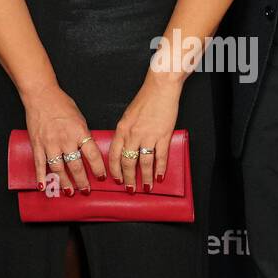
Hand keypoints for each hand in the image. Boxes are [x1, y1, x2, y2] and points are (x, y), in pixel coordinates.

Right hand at [21, 82, 106, 194]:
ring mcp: (50, 143)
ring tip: (69, 192)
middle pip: (75, 165)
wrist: (41, 95)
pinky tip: (43, 187)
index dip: (98, 168)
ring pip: (58, 168)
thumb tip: (89, 152)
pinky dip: (41, 176)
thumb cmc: (62, 104)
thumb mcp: (80, 118)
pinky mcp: (37, 144)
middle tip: (86, 190)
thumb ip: (84, 135)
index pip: (92, 154)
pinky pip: (40, 164)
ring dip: (64, 182)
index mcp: (79, 132)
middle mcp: (65, 139)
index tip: (102, 177)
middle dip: (82, 180)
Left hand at [109, 76, 180, 192]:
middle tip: (131, 189)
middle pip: (128, 162)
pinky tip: (159, 176)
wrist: (160, 88)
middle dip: (129, 178)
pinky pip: (160, 157)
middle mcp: (133, 134)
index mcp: (122, 129)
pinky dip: (160, 169)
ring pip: (144, 162)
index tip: (116, 180)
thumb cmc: (145, 100)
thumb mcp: (127, 116)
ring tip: (146, 187)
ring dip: (144, 177)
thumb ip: (125, 132)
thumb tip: (124, 148)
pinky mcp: (163, 135)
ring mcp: (148, 136)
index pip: (114, 155)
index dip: (115, 170)